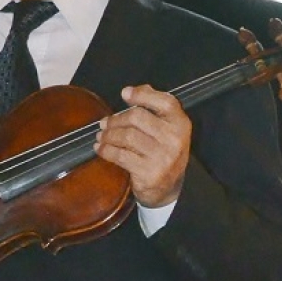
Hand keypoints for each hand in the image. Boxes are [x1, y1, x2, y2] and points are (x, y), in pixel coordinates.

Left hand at [95, 84, 190, 207]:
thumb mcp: (166, 130)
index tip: (124, 94)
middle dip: (116, 119)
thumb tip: (131, 91)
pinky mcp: (149, 173)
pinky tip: (100, 149)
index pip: (165, 102)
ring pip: (127, 136)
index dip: (143, 95)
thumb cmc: (162, 153)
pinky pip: (120, 156)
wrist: (168, 189)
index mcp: (181, 124)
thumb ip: (153, 107)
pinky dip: (106, 150)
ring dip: (108, 135)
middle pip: (138, 117)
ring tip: (101, 136)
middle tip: (104, 123)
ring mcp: (163, 157)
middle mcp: (175, 140)